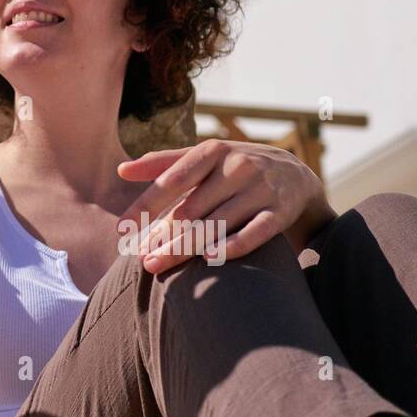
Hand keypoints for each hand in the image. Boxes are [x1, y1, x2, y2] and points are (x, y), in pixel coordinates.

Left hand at [116, 138, 330, 273]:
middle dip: (164, 236)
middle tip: (143, 259)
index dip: (145, 204)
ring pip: (218, 223)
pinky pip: (255, 232)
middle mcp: (237, 167)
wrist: (295, 173)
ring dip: (187, 247)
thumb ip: (164, 163)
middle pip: (192, 209)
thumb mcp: (203, 157)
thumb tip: (121, 170)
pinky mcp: (280, 212)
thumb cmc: (234, 167)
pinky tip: (210, 258)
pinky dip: (233, 245)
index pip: (172, 180)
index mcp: (212, 151)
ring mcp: (260, 189)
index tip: (122, 227)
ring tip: (160, 265)